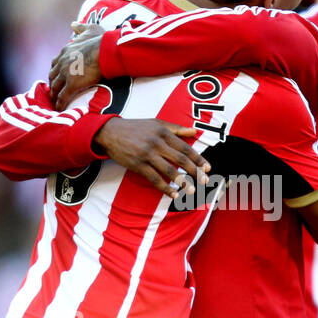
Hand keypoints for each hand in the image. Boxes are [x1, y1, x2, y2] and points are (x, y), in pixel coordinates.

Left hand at [49, 23, 104, 108]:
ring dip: (54, 95)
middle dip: (53, 83)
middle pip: (52, 76)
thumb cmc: (101, 41)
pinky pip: (63, 97)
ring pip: (55, 87)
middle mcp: (62, 62)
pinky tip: (59, 109)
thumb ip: (81, 27)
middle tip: (54, 91)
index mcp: (65, 50)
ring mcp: (66, 74)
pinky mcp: (72, 85)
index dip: (56, 70)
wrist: (105, 51)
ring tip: (54, 102)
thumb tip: (73, 24)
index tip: (57, 76)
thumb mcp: (90, 29)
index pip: (55, 63)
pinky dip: (59, 104)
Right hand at [93, 118, 210, 197]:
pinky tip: (173, 194)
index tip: (208, 168)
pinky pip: (154, 178)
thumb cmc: (135, 127)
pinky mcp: (138, 165)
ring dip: (182, 182)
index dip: (198, 158)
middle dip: (194, 171)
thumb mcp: (156, 123)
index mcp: (163, 132)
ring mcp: (146, 154)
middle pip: (180, 159)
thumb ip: (176, 128)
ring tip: (191, 190)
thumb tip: (195, 130)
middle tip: (205, 181)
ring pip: (168, 170)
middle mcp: (156, 142)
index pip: (185, 147)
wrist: (110, 132)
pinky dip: (165, 188)